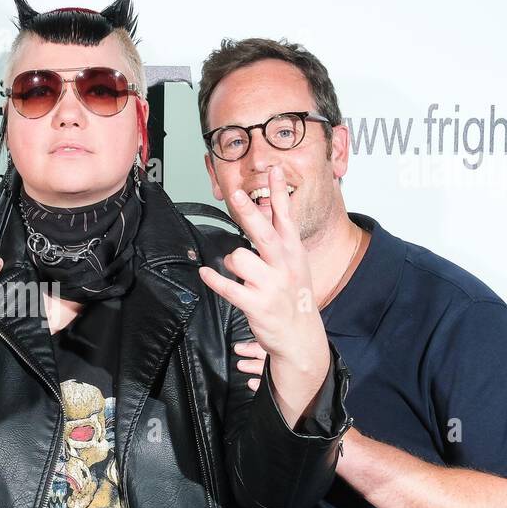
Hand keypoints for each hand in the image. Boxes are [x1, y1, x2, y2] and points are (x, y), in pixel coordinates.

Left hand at [199, 163, 329, 424]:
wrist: (301, 338)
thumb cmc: (293, 297)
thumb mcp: (293, 263)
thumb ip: (278, 235)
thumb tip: (262, 206)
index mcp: (293, 252)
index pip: (286, 217)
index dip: (279, 193)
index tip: (274, 170)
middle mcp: (284, 265)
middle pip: (263, 232)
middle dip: (249, 212)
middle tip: (237, 194)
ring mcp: (271, 285)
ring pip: (240, 258)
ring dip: (231, 261)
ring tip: (235, 270)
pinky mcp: (257, 304)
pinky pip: (229, 287)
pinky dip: (214, 280)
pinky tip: (205, 274)